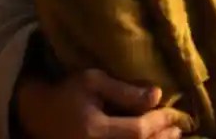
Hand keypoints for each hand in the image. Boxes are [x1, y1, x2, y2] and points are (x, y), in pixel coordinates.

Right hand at [15, 69, 181, 138]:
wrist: (37, 114)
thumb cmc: (67, 92)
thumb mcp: (94, 81)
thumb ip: (125, 90)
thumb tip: (157, 96)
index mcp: (94, 130)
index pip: (137, 131)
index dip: (160, 122)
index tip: (175, 113)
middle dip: (162, 138)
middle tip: (178, 127)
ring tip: (170, 136)